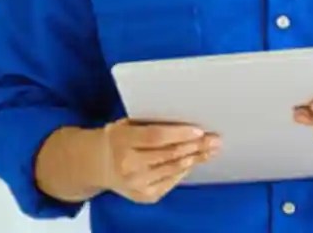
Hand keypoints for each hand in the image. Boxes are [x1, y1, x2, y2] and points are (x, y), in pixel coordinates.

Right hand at [98, 119, 219, 203]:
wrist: (97, 163)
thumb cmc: (118, 138)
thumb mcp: (127, 123)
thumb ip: (151, 122)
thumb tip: (186, 118)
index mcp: (122, 141)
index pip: (155, 137)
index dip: (179, 134)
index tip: (199, 130)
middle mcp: (128, 165)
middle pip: (169, 154)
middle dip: (196, 146)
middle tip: (215, 139)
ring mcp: (136, 183)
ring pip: (174, 168)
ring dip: (196, 158)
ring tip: (211, 149)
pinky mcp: (143, 195)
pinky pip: (171, 181)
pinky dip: (184, 170)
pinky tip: (194, 161)